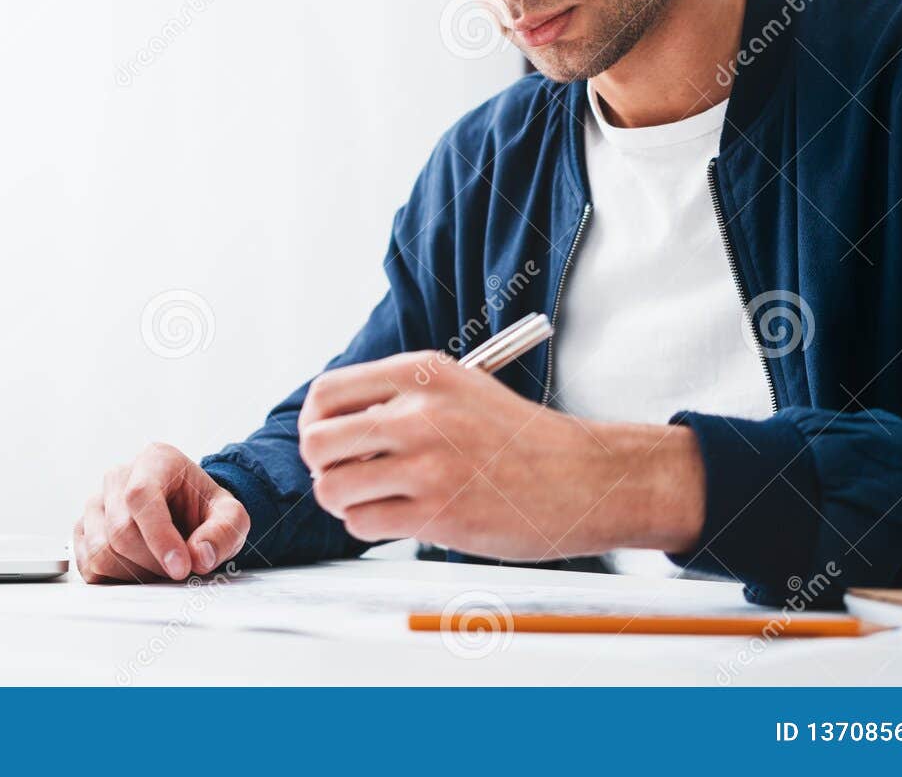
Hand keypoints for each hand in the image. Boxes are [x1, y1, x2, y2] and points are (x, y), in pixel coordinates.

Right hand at [72, 443, 249, 583]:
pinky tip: (139, 571)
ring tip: (160, 567)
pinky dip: (116, 579)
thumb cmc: (203, 510)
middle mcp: (118, 477)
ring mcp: (95, 503)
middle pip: (120, 531)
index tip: (181, 567)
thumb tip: (200, 555)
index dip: (158, 536)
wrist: (186, 512)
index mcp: (155, 461)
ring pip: (100, 551)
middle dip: (152, 562)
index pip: (141, 496)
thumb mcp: (231, 516)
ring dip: (134, 574)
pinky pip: (88, 565)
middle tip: (178, 571)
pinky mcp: (83, 530)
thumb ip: (224, 532)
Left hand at [298, 351, 704, 561]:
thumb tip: (332, 428)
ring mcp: (428, 464)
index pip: (326, 393)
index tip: (328, 442)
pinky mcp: (438, 513)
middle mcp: (419, 413)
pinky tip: (399, 519)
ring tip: (376, 500)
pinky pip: (363, 523)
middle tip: (348, 477)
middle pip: (317, 442)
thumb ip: (400, 400)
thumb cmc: (522, 440)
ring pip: (333, 488)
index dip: (315, 424)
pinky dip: (369, 526)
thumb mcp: (460, 390)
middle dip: (323, 466)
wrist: (586, 478)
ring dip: (345, 501)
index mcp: (422, 374)